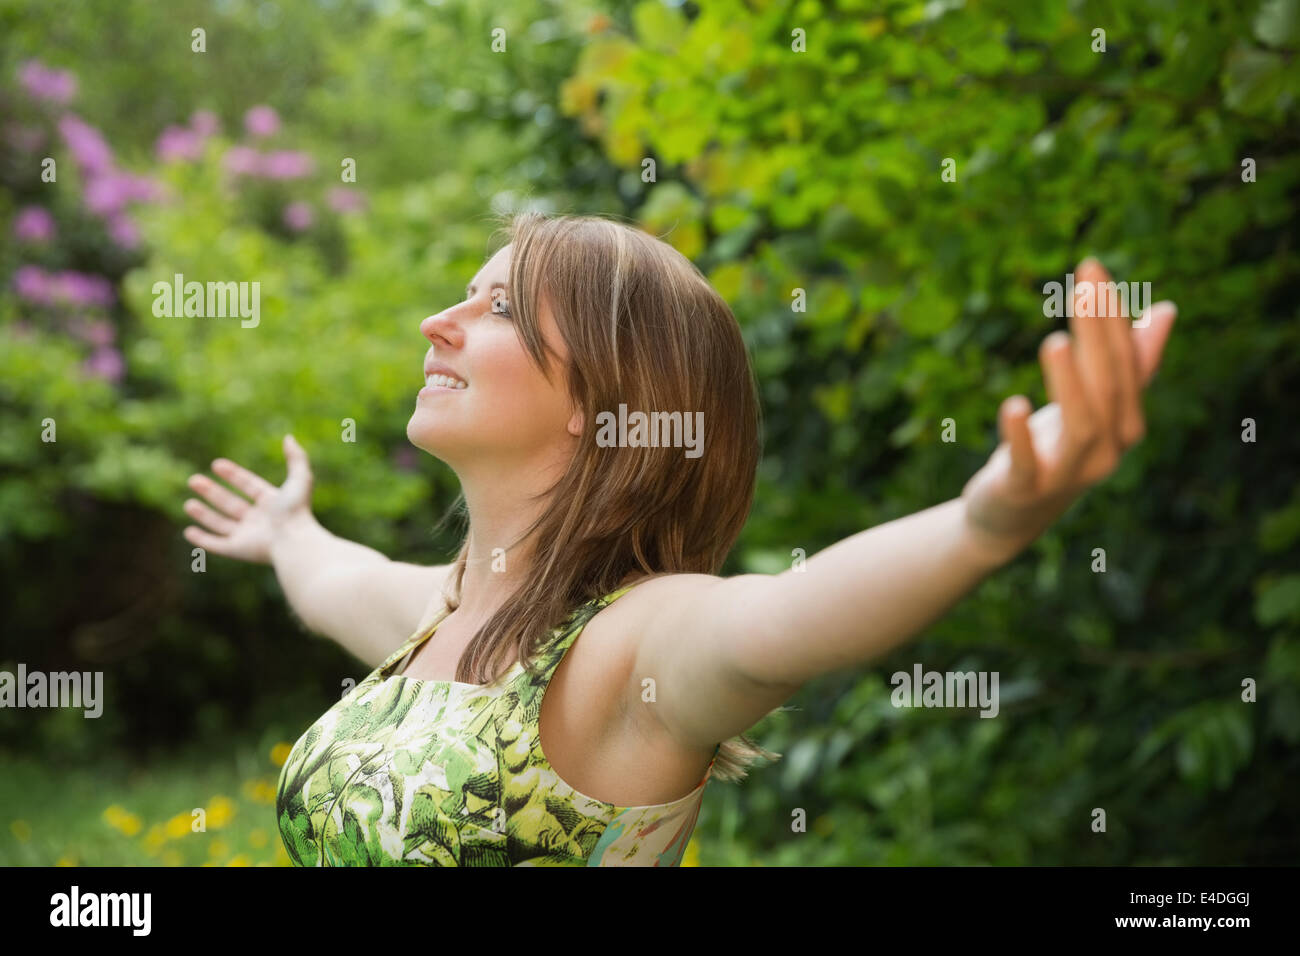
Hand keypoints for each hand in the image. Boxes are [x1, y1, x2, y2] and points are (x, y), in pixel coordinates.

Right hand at [182, 435, 314, 563]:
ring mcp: (248, 536)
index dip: (234, 475)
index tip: (216, 464)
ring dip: (204, 515)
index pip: (249, 486)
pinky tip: (189, 532)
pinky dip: (202, 540)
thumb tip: (288, 437)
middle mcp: (259, 520)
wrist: (294, 541)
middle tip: (193, 480)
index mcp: (273, 503)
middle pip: (231, 504)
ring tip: (188, 504)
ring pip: (221, 524)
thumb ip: (296, 457)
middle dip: (211, 492)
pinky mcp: (238, 550)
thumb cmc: (297, 511)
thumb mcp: (300, 478)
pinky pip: (216, 545)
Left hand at [961, 258, 1176, 560]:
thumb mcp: (1090, 406)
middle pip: (1108, 386)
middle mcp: (1108, 449)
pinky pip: (1029, 463)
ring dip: (1069, 382)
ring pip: (1081, 425)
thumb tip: (1166, 310)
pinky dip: (1021, 436)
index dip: (1112, 316)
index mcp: (1125, 423)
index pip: (1124, 362)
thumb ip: (1128, 364)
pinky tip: (1014, 406)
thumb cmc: (1054, 449)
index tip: (1092, 268)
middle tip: (1082, 283)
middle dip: (1098, 332)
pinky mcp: (1027, 489)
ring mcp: (1070, 473)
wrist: (1009, 516)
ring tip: (1054, 342)